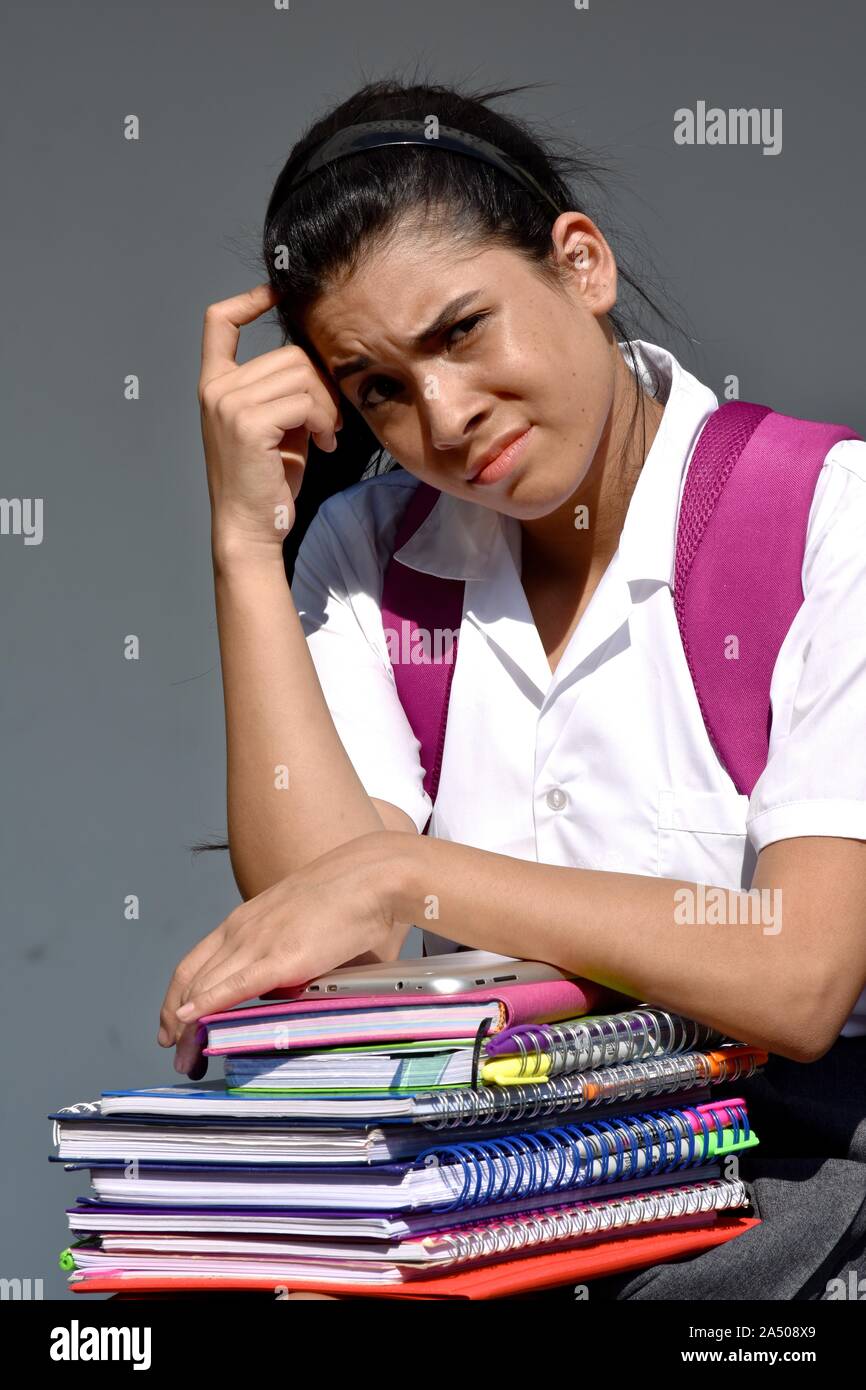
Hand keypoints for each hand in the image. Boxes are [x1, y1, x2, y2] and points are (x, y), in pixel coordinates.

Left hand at [157, 832, 411, 1075]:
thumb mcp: (302, 927)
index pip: (196, 962)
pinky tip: (190, 1021)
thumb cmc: (348, 898)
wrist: (372, 877)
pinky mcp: (281, 957)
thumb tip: (292, 988)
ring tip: (182, 1055)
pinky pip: (234, 987)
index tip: (174, 1022)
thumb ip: (288, 957)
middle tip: (173, 1050)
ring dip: (188, 1025)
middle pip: (191, 979)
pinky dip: (207, 1004)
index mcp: (246, 920)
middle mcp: (242, 930)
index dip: (178, 995)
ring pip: (205, 987)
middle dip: (175, 1019)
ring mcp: (258, 942)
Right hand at [198, 281, 342, 555]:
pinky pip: (304, 402)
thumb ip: (285, 392)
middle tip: (332, 422)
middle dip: (322, 386)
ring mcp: (228, 403)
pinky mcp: (248, 423)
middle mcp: (216, 389)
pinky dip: (323, 421)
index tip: (275, 293)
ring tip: (328, 435)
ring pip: (301, 376)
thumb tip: (318, 364)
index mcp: (215, 384)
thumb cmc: (267, 481)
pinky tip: (324, 445)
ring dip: (327, 406)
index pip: (219, 322)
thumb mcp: (276, 426)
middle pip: (288, 355)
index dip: (249, 300)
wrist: (251, 526)